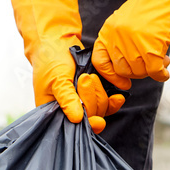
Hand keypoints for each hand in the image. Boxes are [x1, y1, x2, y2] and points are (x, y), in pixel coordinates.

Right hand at [9, 0, 123, 131]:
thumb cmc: (50, 60)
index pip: (74, 128)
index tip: (98, 120)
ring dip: (99, 94)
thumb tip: (77, 119)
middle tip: (84, 78)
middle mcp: (69, 112)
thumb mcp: (57, 79)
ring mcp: (82, 104)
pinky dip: (113, 100)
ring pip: (100, 110)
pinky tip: (118, 95)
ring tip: (89, 76)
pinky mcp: (93, 95)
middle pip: (90, 118)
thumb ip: (67, 98)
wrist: (56, 42)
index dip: (88, 125)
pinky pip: (107, 104)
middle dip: (92, 99)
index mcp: (54, 113)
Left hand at [92, 0, 169, 89]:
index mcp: (109, 30)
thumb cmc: (153, 4)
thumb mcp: (127, 20)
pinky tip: (165, 71)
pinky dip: (161, 75)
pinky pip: (154, 72)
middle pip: (122, 70)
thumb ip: (121, 40)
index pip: (100, 62)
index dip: (110, 76)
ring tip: (162, 61)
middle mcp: (118, 38)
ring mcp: (133, 43)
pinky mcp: (151, 48)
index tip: (122, 81)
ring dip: (152, 71)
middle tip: (149, 67)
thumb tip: (125, 65)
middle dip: (137, 72)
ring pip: (139, 72)